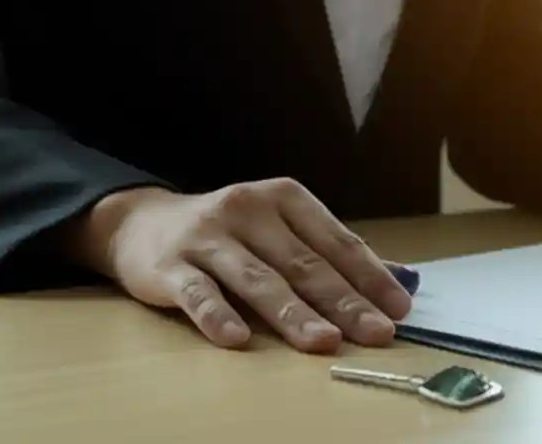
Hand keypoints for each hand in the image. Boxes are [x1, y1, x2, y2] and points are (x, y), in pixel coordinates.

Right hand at [65, 178, 415, 352]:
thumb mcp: (282, 229)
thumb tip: (399, 280)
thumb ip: (332, 253)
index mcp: (286, 198)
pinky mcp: (168, 265)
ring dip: (293, 314)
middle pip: (304, 263)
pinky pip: (197, 293)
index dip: (370, 275)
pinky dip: (217, 315)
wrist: (142, 224)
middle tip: (375, 332)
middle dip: (344, 302)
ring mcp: (207, 236)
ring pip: (258, 280)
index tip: (399, 308)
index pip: (336, 240)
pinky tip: (238, 339)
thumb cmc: (231, 233)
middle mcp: (249, 209)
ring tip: (324, 343)